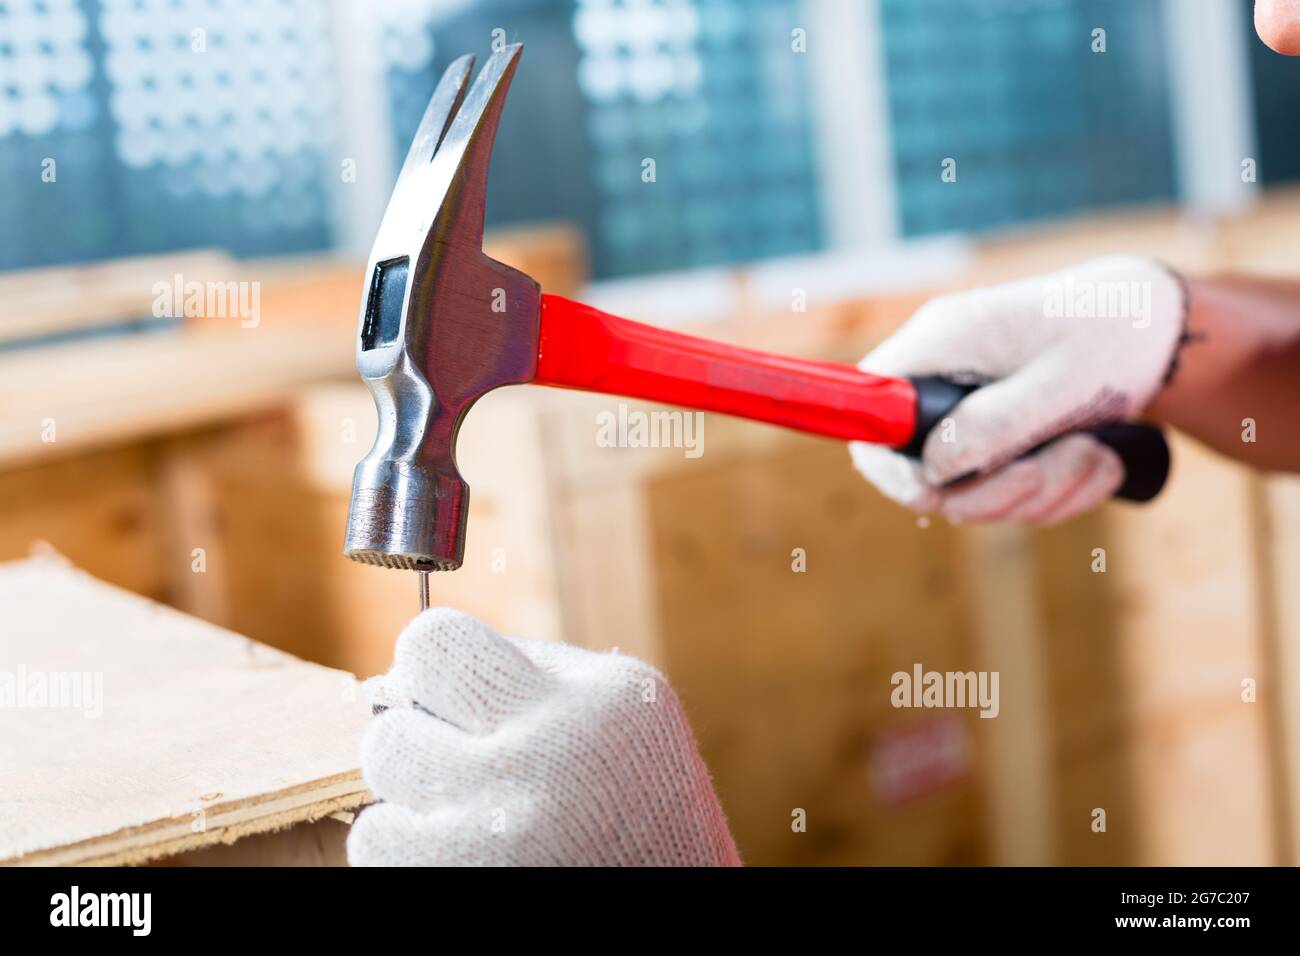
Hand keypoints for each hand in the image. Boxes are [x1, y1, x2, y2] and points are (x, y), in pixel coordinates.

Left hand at [347, 608, 739, 866]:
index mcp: (595, 701)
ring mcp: (502, 832)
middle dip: (414, 735)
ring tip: (463, 815)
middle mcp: (549, 758)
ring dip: (411, 799)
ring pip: (381, 783)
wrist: (678, 905)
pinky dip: (405, 851)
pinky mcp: (469, 880)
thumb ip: (539, 675)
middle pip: (393, 718)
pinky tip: (459, 855)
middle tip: (451, 760)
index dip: (427, 665)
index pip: (435, 640)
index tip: (443, 689)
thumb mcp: (625, 717)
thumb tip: (422, 663)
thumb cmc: (645, 810)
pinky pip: (378, 846)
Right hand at [851, 256, 1184, 524]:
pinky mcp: (994, 437)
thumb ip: (996, 424)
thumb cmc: (1113, 335)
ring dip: (1041, 493)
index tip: (938, 492)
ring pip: (972, 491)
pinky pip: (1007, 493)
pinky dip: (1056, 492)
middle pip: (920, 469)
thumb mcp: (1063, 382)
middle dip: (994, 491)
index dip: (888, 465)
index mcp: (941, 341)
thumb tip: (934, 471)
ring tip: (1098, 455)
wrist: (1158, 328)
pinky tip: (1097, 460)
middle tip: (1058, 469)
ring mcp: (966, 411)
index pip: (868, 410)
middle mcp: (941, 377)